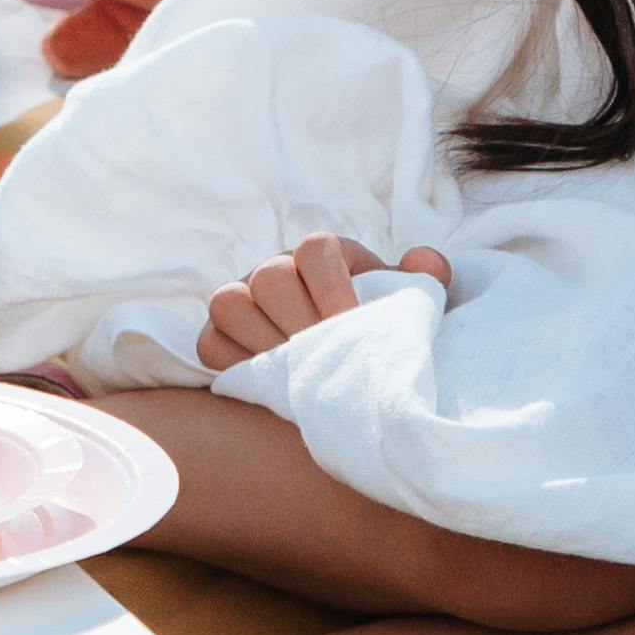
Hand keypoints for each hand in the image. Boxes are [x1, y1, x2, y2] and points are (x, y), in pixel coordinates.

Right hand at [194, 233, 450, 369]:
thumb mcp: (402, 305)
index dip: (332, 288)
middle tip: (327, 362)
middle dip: (301, 324)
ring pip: (230, 304)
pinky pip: (210, 342)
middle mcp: (275, 268)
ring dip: (266, 344)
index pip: (314, 248)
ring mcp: (241, 298)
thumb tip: (425, 263)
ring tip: (299, 377)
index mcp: (322, 254)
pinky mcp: (218, 333)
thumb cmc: (373, 327)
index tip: (352, 325)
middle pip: (270, 278)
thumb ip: (422, 282)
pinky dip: (235, 363)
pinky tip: (270, 386)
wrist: (344, 358)